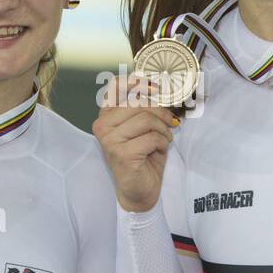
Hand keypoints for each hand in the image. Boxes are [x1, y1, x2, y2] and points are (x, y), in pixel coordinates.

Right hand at [92, 74, 177, 212]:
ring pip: (146, 119)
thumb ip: (143, 109)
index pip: (115, 87)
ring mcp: (110, 140)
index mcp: (106, 116)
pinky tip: (160, 150)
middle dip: (160, 112)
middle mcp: (102, 126)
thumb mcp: (142, 128)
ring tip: (165, 139)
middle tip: (170, 123)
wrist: (139, 190)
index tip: (155, 88)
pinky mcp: (121, 153)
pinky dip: (163, 143)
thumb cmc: (142, 158)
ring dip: (163, 129)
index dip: (137, 82)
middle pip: (138, 103)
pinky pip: (152, 137)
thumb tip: (158, 89)